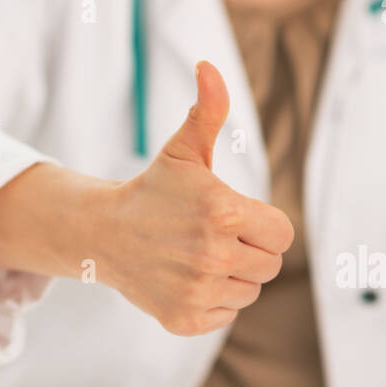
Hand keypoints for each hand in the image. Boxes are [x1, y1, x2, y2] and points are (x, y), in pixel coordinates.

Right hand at [95, 61, 293, 335]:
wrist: (102, 234)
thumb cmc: (154, 190)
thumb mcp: (184, 150)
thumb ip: (208, 111)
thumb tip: (209, 68)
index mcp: (223, 213)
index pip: (283, 235)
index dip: (264, 226)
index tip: (237, 218)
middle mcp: (213, 255)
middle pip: (270, 265)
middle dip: (251, 250)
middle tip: (214, 236)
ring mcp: (197, 291)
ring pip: (249, 291)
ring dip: (232, 276)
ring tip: (198, 256)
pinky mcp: (184, 318)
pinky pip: (227, 314)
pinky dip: (213, 301)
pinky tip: (187, 279)